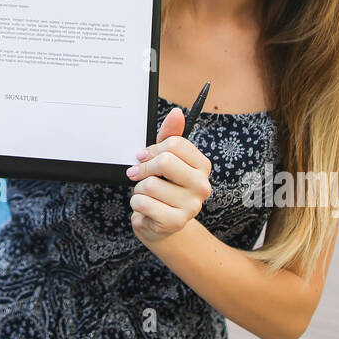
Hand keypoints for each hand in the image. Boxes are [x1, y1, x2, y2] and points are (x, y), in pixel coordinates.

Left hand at [127, 107, 213, 245]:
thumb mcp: (165, 161)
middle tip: (139, 175)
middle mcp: (202, 185)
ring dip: (139, 189)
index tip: (144, 156)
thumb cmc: (163, 188)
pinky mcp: (176, 222)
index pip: (175, 144)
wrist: (162, 226)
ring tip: (146, 195)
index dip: (153, 149)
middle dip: (144, 168)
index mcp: (202, 165)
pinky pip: (143, 203)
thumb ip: (170, 136)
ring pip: (149, 185)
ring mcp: (191, 205)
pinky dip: (137, 204)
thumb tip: (176, 113)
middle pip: (165, 161)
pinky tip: (146, 209)